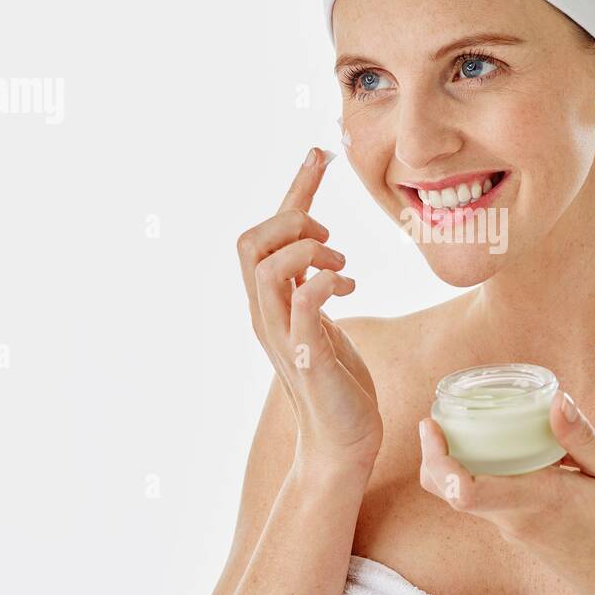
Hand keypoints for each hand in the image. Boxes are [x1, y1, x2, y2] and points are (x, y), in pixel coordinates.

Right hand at [237, 147, 382, 473]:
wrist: (342, 441)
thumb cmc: (337, 382)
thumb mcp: (321, 321)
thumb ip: (310, 285)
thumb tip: (318, 254)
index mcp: (271, 303)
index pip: (265, 234)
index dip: (294, 189)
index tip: (319, 153)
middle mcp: (267, 316)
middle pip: (249, 244)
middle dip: (291, 222)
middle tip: (330, 239)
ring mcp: (284, 337)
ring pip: (266, 269)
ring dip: (306, 251)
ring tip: (341, 266)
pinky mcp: (308, 358)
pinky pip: (301, 308)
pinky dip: (320, 283)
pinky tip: (345, 283)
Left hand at [418, 389, 594, 594]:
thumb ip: (584, 441)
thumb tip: (555, 399)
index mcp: (540, 501)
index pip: (463, 490)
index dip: (436, 458)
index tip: (431, 424)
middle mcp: (520, 521)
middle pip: (451, 492)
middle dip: (438, 455)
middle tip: (444, 416)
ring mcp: (520, 534)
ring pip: (471, 496)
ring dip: (464, 463)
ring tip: (482, 421)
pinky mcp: (527, 538)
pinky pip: (494, 503)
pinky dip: (489, 475)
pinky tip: (514, 448)